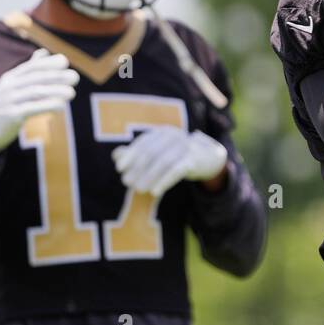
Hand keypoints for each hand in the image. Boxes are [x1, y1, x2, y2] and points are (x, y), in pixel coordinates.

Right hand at [0, 48, 78, 152]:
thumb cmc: (8, 104)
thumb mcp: (15, 85)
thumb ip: (29, 70)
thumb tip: (43, 51)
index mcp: (11, 77)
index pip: (31, 67)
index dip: (48, 63)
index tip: (65, 62)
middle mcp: (9, 86)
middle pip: (35, 79)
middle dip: (56, 77)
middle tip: (75, 77)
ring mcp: (9, 100)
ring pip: (34, 93)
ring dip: (55, 92)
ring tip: (72, 93)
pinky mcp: (10, 115)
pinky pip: (31, 108)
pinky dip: (47, 106)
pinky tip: (61, 106)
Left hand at [112, 125, 227, 198]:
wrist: (207, 158)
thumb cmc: (177, 155)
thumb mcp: (158, 152)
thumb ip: (137, 153)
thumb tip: (116, 156)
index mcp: (162, 132)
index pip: (143, 142)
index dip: (130, 155)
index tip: (119, 168)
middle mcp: (173, 136)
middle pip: (152, 153)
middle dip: (137, 168)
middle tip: (126, 182)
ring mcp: (185, 146)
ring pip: (163, 162)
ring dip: (149, 177)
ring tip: (138, 190)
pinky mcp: (193, 159)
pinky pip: (177, 171)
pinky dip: (164, 181)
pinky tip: (155, 192)